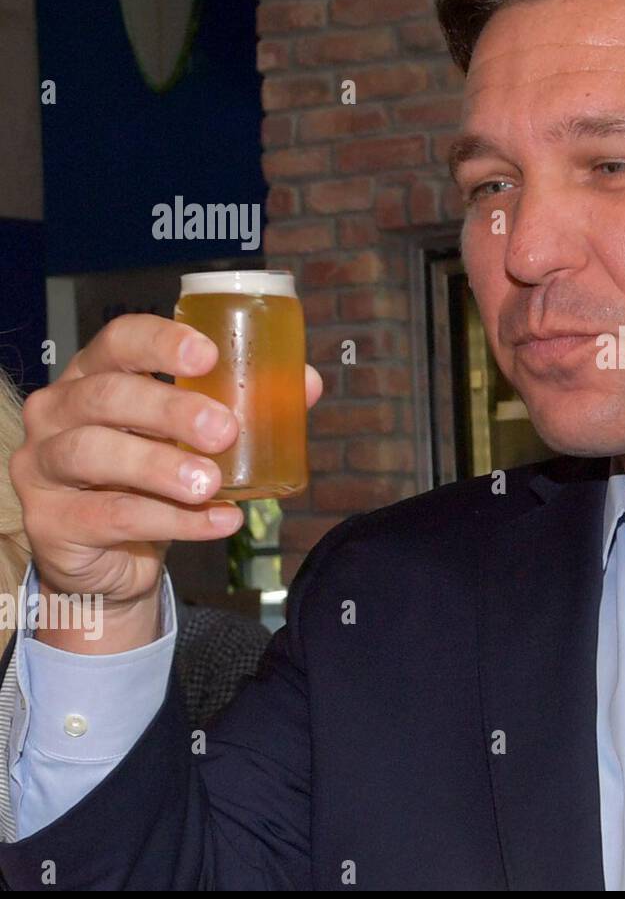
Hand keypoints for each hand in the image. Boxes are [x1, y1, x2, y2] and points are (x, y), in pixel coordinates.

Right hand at [9, 314, 322, 651]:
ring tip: (213, 483)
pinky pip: (111, 516)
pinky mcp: (49, 521)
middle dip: (169, 409)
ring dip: (161, 467)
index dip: (160, 342)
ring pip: (96, 453)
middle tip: (224, 430)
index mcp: (94, 375)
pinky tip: (220, 521)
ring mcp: (43, 466)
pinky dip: (173, 520)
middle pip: (107, 396)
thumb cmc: (152, 477)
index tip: (208, 355)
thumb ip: (244, 405)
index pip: (118, 341)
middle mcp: (59, 411)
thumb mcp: (191, 436)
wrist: (112, 557)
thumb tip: (307, 383)